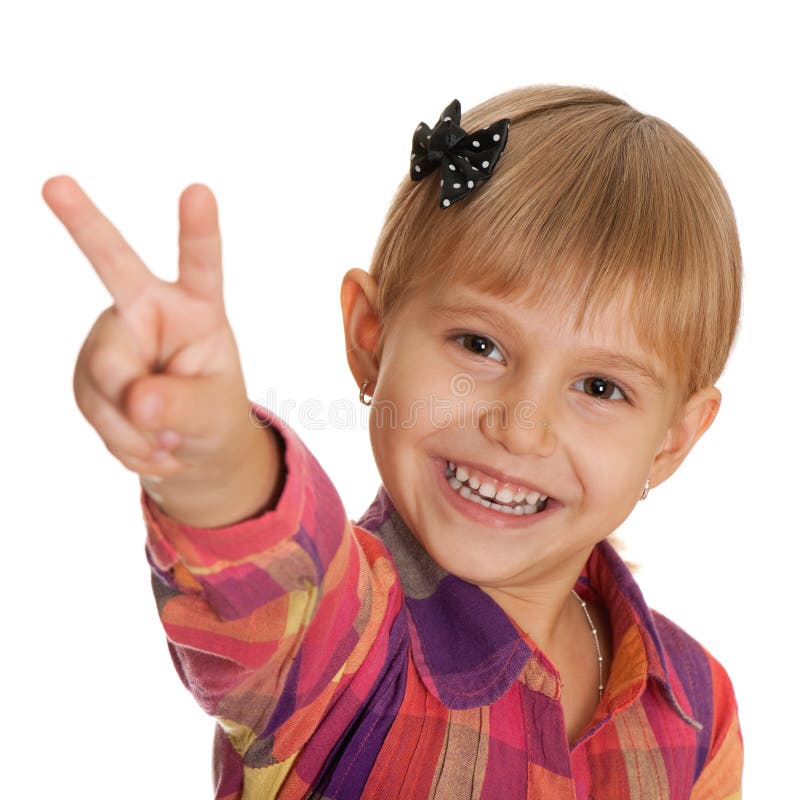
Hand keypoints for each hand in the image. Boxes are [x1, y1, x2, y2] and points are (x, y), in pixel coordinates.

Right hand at [44, 176, 257, 500]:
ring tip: (166, 437)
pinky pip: (97, 409)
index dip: (198, 231)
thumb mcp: (215, 415)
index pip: (199, 265)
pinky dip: (123, 439)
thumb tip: (137, 399)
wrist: (185, 451)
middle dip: (83, 222)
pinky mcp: (89, 373)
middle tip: (55, 182)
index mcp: (196, 309)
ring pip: (107, 375)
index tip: (200, 191)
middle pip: (114, 270)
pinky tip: (144, 440)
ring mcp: (112, 339)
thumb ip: (183, 406)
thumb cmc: (211, 417)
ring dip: (136, 423)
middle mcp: (147, 311)